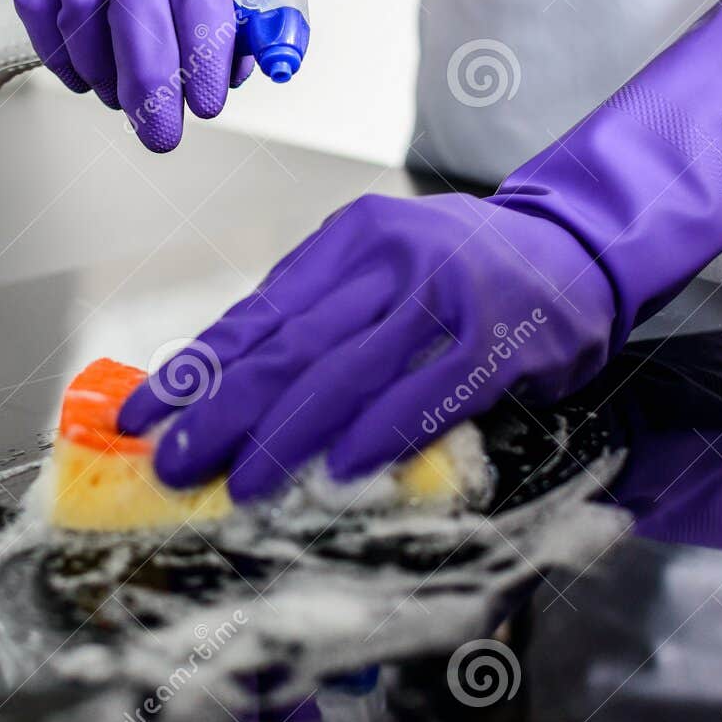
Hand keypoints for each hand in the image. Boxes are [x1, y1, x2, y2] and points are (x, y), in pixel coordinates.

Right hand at [0, 0, 243, 152]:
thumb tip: (231, 70)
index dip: (203, 57)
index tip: (208, 103)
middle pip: (136, 10)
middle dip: (152, 87)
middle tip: (161, 132)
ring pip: (82, 16)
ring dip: (105, 75)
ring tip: (124, 101)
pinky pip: (38, 8)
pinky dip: (62, 55)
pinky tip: (84, 75)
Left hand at [119, 192, 617, 499]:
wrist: (579, 249)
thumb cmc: (467, 272)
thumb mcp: (385, 268)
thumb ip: (320, 315)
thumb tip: (222, 386)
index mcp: (351, 239)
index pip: (259, 312)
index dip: (196, 369)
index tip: (143, 416)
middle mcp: (391, 257)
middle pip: (289, 344)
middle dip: (220, 411)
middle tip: (173, 464)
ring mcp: (444, 296)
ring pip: (344, 372)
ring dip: (282, 436)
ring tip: (235, 482)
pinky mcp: (495, 340)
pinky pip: (424, 396)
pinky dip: (377, 434)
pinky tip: (335, 472)